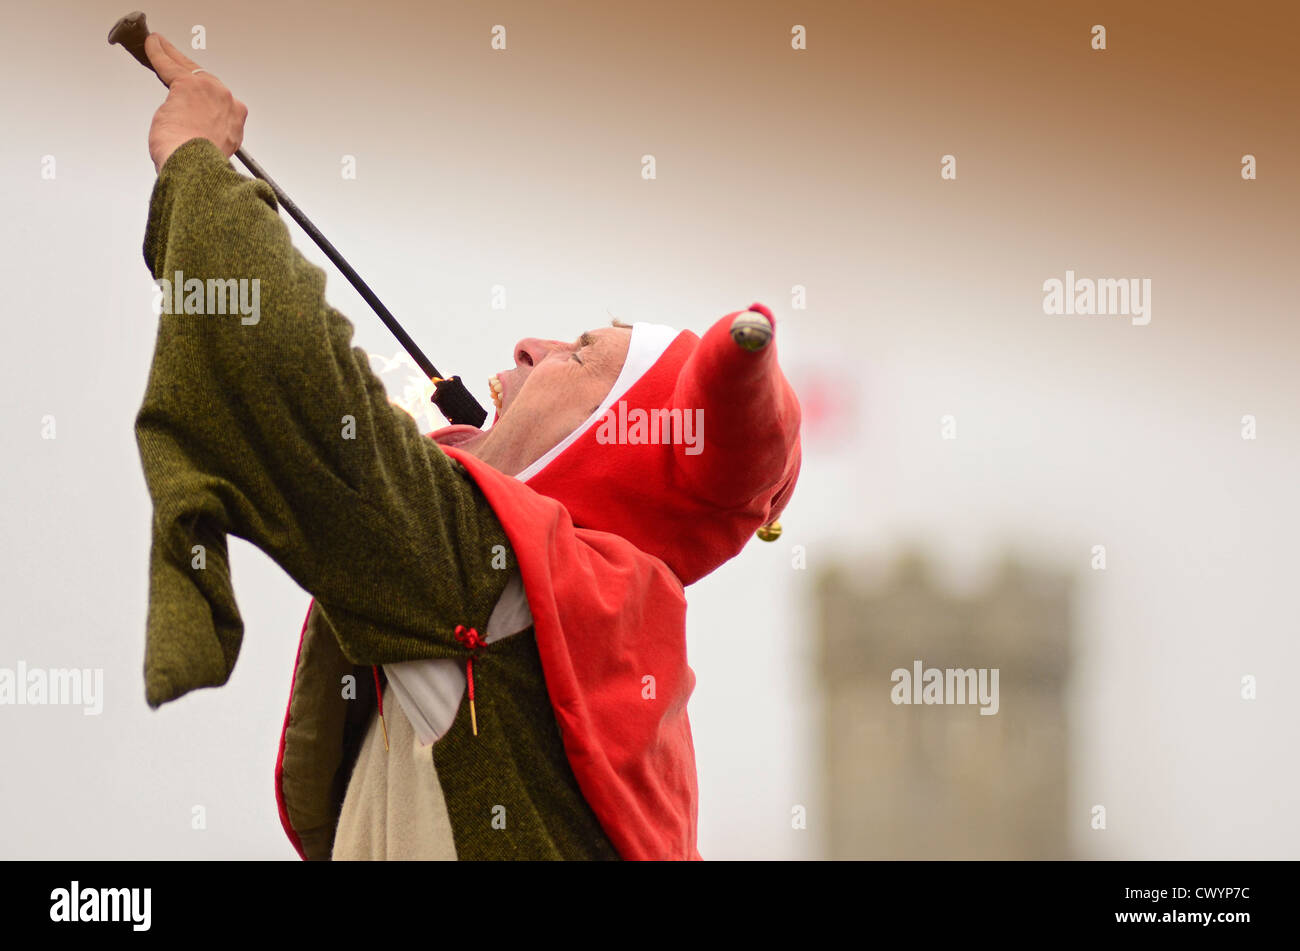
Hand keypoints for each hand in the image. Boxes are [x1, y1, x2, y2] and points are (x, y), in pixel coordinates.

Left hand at [144, 33, 247, 172]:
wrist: (197, 168)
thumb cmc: (197, 165)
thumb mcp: (208, 149)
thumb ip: (203, 134)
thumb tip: (188, 131)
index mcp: (235, 122)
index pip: (216, 100)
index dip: (202, 92)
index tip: (192, 88)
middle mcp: (228, 103)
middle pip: (205, 79)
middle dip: (187, 67)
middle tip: (172, 56)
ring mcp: (210, 92)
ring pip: (187, 68)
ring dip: (172, 55)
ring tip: (158, 45)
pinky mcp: (187, 84)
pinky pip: (168, 65)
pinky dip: (158, 53)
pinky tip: (151, 44)